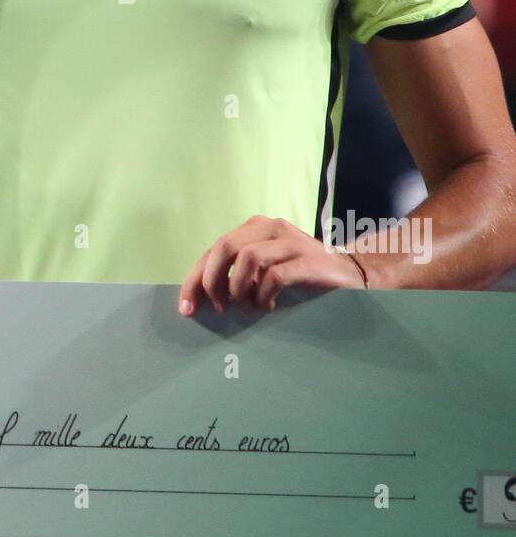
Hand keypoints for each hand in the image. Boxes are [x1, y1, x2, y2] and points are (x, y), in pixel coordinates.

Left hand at [178, 215, 369, 315]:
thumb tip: (203, 295)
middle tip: (219, 308)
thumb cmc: (300, 273)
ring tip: (248, 306)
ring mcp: (291, 242)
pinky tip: (269, 307)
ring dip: (240, 289)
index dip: (196, 278)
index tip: (187, 306)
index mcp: (255, 227)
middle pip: (225, 247)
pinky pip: (274, 276)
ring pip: (247, 259)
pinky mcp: (309, 261)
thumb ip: (238, 272)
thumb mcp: (265, 267)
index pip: (214, 248)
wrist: (348, 273)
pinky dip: (264, 296)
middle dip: (212, 281)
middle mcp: (270, 228)